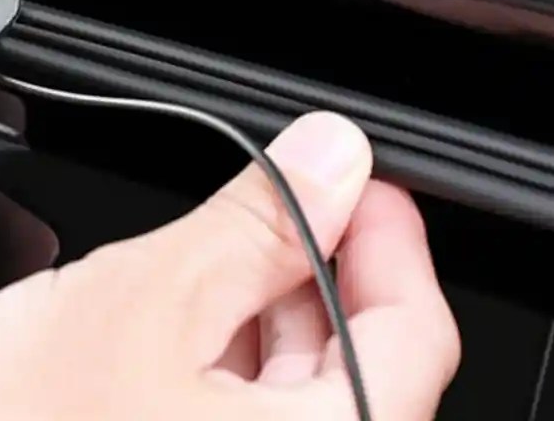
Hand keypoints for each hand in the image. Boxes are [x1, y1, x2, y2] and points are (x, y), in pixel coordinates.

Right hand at [0, 113, 460, 420]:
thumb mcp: (138, 303)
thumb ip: (252, 225)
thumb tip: (332, 156)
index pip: (415, 332)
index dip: (386, 234)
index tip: (354, 178)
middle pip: (362, 368)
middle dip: (318, 269)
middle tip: (279, 197)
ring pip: (295, 402)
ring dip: (266, 316)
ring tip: (215, 254)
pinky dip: (221, 372)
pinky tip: (177, 332)